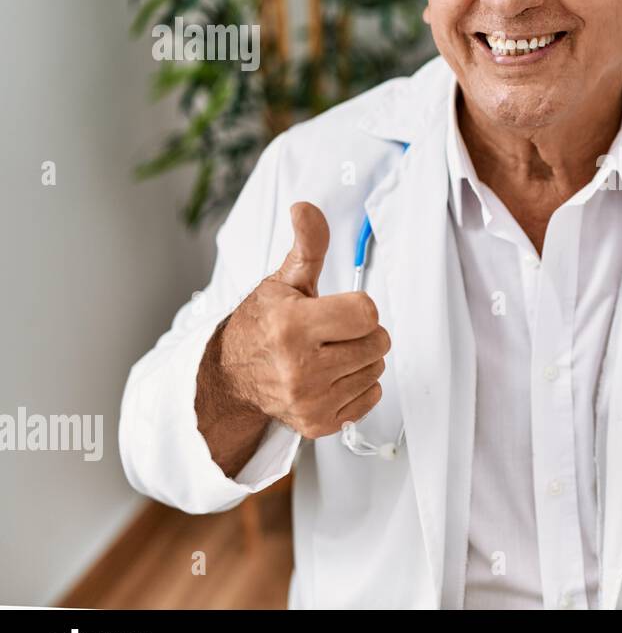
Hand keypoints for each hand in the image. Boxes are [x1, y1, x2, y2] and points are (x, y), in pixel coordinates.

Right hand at [206, 202, 390, 441]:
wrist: (231, 376)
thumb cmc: (261, 325)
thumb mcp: (283, 281)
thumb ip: (307, 246)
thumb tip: (306, 208)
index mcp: (292, 328)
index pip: (367, 313)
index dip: (357, 307)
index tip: (335, 309)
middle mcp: (300, 369)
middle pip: (378, 342)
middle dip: (361, 333)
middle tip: (332, 333)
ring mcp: (310, 401)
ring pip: (377, 369)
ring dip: (360, 359)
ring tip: (328, 354)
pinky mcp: (319, 424)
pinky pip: (371, 397)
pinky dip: (357, 386)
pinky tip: (330, 377)